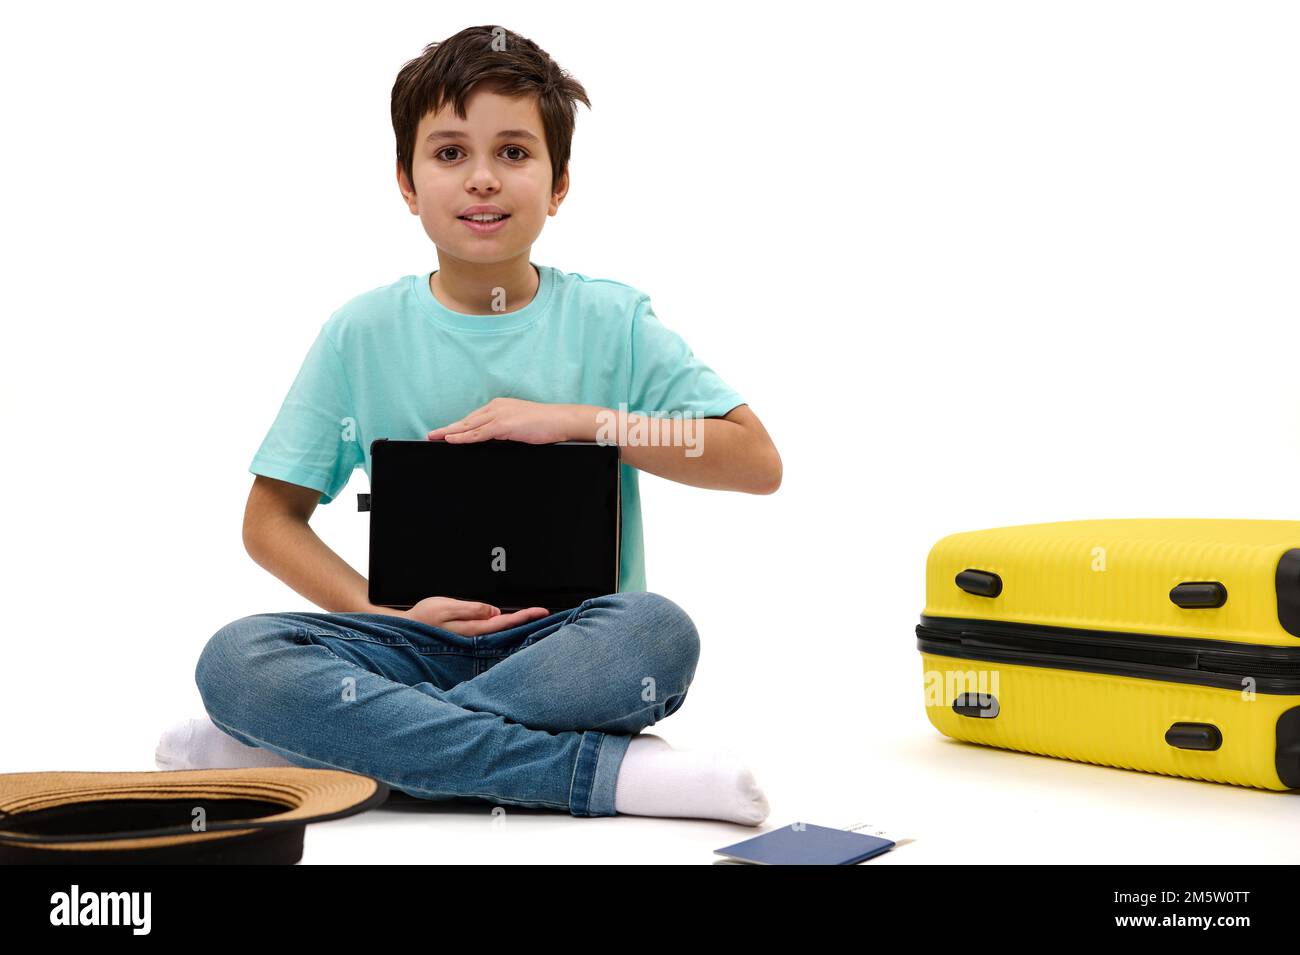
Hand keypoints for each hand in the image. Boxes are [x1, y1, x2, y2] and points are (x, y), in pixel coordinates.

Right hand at [400, 596, 550, 635]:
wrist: (406, 629)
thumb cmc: (423, 617)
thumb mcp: (447, 607)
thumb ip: (472, 609)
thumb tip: (495, 612)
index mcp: (472, 629)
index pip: (506, 622)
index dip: (525, 616)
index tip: (542, 611)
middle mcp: (474, 636)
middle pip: (507, 628)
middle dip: (526, 621)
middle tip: (546, 613)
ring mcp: (471, 637)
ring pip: (500, 631)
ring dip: (516, 624)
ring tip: (534, 618)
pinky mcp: (466, 635)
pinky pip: (490, 631)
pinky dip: (503, 626)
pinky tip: (509, 623)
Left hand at [426, 398, 575, 444]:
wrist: (561, 420)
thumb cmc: (546, 424)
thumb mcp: (521, 426)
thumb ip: (505, 431)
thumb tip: (494, 439)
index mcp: (501, 406)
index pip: (474, 418)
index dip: (458, 426)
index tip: (445, 432)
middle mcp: (496, 407)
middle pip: (466, 420)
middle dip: (448, 428)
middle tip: (431, 435)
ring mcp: (499, 414)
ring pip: (468, 426)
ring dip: (449, 433)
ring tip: (434, 438)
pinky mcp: (503, 425)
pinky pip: (478, 433)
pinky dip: (462, 437)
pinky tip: (451, 440)